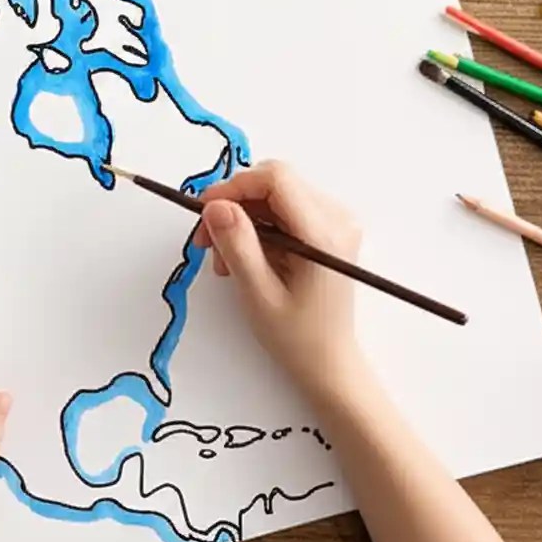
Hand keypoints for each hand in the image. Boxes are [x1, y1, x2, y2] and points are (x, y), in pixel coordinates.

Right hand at [193, 161, 362, 396]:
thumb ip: (238, 244)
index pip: (276, 179)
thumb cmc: (297, 337)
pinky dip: (256, 228)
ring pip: (273, 195)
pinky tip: (244, 258)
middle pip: (273, 183)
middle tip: (206, 241)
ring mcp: (334, 222)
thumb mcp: (259, 293)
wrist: (329, 362)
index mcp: (324, 234)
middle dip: (233, 205)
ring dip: (241, 220)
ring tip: (225, 260)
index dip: (233, 187)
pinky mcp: (325, 230)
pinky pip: (282, 210)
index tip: (204, 211)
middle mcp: (336, 219)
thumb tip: (215, 206)